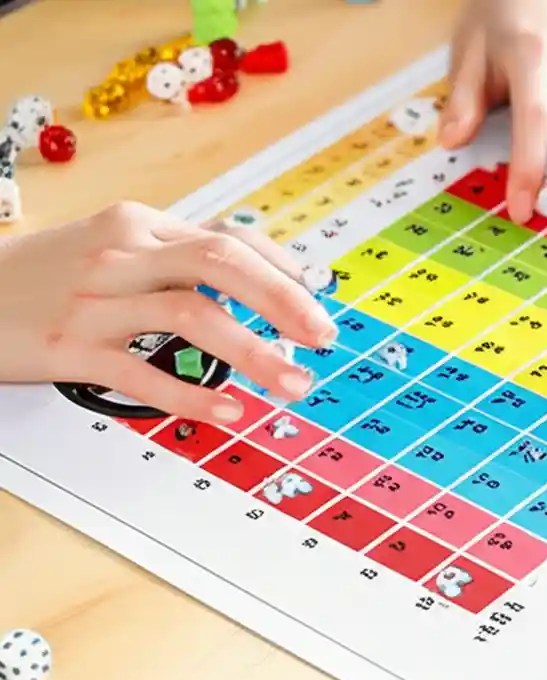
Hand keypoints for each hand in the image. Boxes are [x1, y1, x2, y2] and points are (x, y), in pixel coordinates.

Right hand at [0, 202, 336, 423]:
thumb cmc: (43, 277)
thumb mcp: (110, 247)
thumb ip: (176, 257)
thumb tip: (259, 278)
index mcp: (137, 223)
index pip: (228, 237)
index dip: (282, 268)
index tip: (318, 297)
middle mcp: (121, 253)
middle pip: (222, 264)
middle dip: (284, 301)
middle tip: (324, 336)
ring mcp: (95, 301)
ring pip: (192, 315)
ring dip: (254, 352)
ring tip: (292, 383)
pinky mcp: (70, 349)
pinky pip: (144, 373)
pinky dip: (192, 394)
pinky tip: (229, 410)